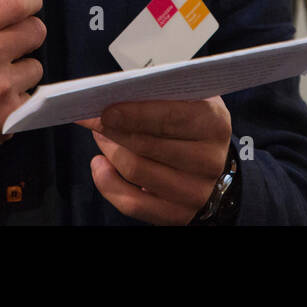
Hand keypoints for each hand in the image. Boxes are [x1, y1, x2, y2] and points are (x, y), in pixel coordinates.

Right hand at [0, 0, 45, 176]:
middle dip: (26, 33)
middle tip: (11, 44)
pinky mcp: (11, 115)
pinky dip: (17, 98)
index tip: (28, 3)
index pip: (19, 1)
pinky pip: (31, 96)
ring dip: (21, 70)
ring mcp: (1, 87)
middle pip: (36, 30)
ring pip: (36, 66)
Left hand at [74, 96, 231, 224]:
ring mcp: (195, 191)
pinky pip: (133, 204)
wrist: (210, 158)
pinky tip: (100, 165)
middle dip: (112, 129)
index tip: (106, 110)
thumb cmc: (191, 120)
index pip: (170, 117)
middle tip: (92, 118)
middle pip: (147, 144)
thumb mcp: (186, 97)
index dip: (134, 113)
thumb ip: (158, 92)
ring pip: (136, 170)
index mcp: (214, 123)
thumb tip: (116, 92)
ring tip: (100, 135)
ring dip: (109, 151)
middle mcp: (209, 160)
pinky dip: (108, 183)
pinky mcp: (178, 214)